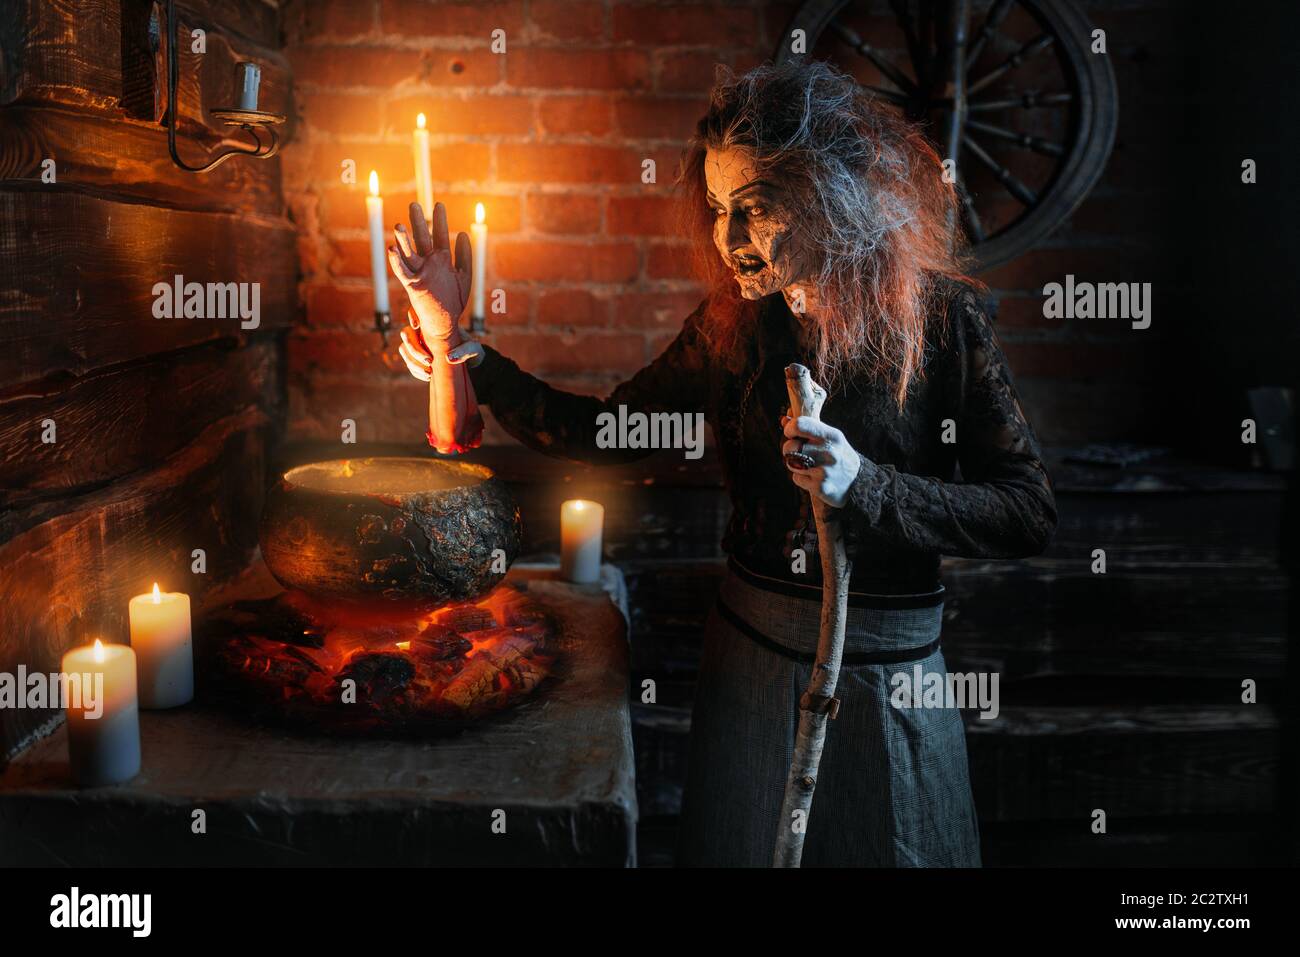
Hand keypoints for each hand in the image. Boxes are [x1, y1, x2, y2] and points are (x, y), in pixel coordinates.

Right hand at [386, 201, 471, 343]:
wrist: (444, 322)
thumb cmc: (454, 299)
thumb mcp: (464, 276)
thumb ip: (464, 256)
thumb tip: (463, 233)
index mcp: (442, 259)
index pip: (440, 235)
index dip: (440, 221)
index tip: (439, 204)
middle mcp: (429, 264)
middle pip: (423, 239)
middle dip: (418, 222)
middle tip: (414, 204)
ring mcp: (420, 273)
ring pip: (410, 253)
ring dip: (404, 239)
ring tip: (399, 225)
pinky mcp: (413, 286)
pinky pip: (403, 272)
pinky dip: (397, 261)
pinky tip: (391, 248)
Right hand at [398, 312, 483, 381]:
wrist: (470, 363)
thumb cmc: (471, 350)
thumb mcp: (473, 348)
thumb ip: (464, 350)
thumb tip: (448, 357)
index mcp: (434, 323)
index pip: (417, 312)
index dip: (412, 316)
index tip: (417, 326)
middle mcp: (423, 332)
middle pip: (406, 333)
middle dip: (414, 348)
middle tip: (429, 361)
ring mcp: (418, 345)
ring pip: (404, 349)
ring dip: (413, 362)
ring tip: (429, 373)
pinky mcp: (418, 359)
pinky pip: (409, 363)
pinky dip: (415, 371)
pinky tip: (428, 376)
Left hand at [781, 414, 861, 508]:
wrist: (860, 483)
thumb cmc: (839, 456)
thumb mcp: (831, 438)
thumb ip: (808, 428)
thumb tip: (784, 419)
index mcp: (831, 436)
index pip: (800, 425)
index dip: (790, 429)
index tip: (791, 433)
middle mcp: (828, 452)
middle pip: (790, 447)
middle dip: (789, 450)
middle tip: (798, 453)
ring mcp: (824, 470)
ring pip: (791, 464)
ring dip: (796, 465)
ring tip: (810, 466)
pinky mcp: (820, 487)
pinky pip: (797, 479)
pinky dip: (802, 479)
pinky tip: (814, 478)